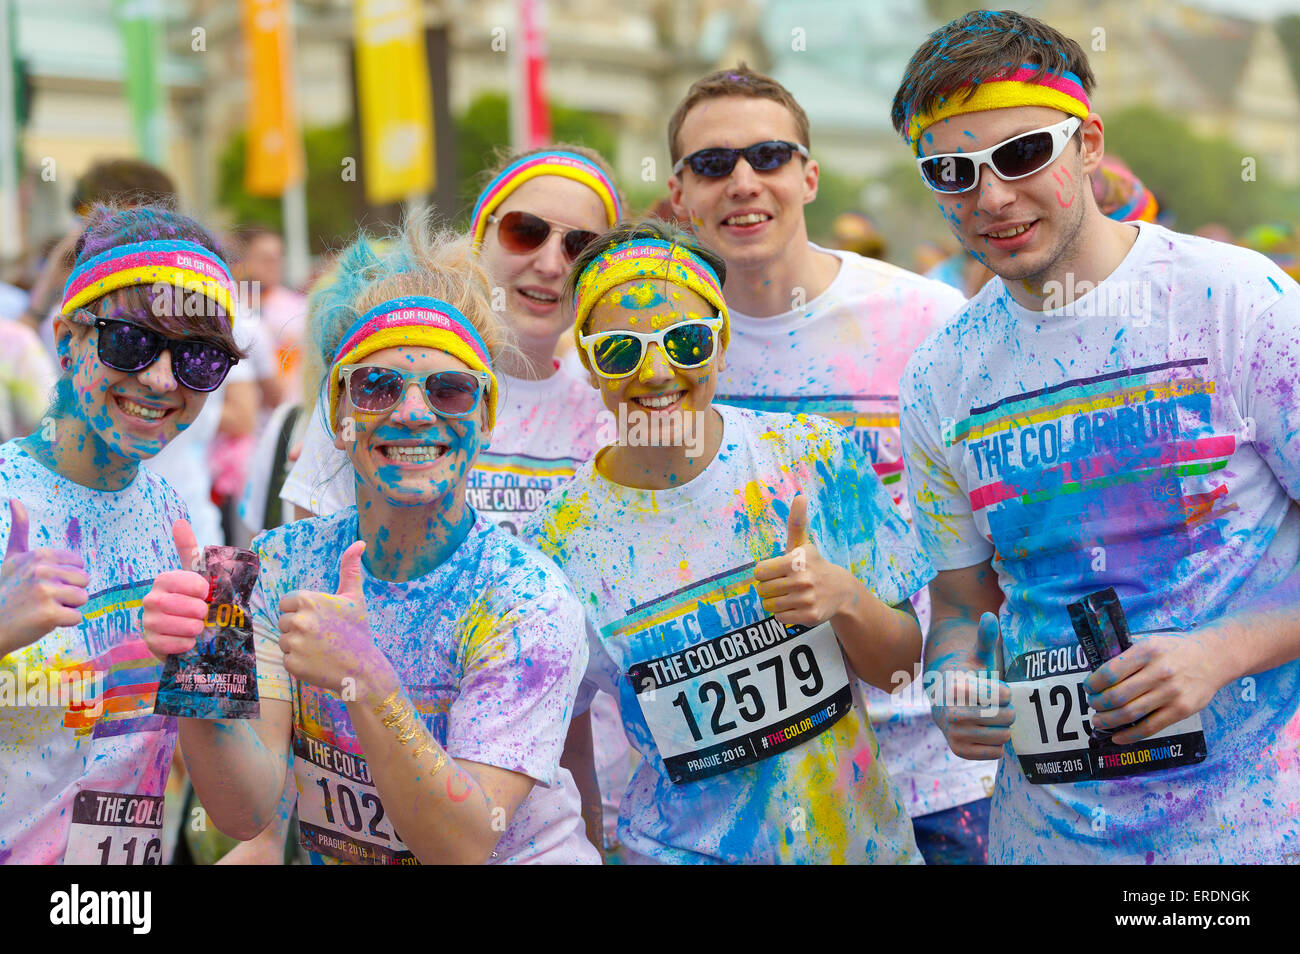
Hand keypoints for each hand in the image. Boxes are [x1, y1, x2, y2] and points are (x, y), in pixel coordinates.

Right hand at [0, 498, 89, 655]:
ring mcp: (46, 592)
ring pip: (82, 599)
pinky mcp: (49, 615)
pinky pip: (77, 618)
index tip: (43, 584)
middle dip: (68, 593)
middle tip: (42, 599)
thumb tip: (15, 500)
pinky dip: (63, 623)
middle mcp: (43, 570)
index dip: (65, 578)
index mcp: (40, 554)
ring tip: (42, 608)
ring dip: (67, 607)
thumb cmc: (4, 591)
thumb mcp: (12, 558)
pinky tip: (42, 621)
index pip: (79, 564)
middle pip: (84, 581)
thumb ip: (19, 530)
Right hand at [141, 520, 209, 659]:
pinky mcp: (150, 643)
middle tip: (203, 613)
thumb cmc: (192, 600)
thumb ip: (189, 550)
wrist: (185, 632)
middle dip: (201, 611)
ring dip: (196, 628)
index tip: (206, 593)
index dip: (199, 589)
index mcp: (163, 581)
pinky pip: (173, 644)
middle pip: (184, 606)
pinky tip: (188, 640)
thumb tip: (179, 521)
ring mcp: (148, 622)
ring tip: (197, 626)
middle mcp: (150, 600)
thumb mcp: (194, 575)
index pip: (183, 581)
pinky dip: (187, 643)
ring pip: (181, 626)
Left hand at [278, 542, 390, 694]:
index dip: (303, 610)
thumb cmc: (358, 630)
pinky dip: (299, 661)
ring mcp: (294, 643)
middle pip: (284, 621)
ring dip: (298, 645)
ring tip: (320, 649)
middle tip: (323, 636)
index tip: (320, 619)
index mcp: (309, 600)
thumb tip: (359, 542)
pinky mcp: (292, 664)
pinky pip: (286, 658)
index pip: (287, 602)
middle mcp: (299, 620)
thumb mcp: (355, 597)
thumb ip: (350, 568)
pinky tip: (317, 661)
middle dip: (300, 628)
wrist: (363, 670)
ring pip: (284, 640)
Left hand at [753, 494, 853, 627]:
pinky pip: (779, 618)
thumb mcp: (803, 544)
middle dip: (769, 588)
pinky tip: (796, 605)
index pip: (758, 572)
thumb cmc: (813, 564)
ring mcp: (806, 599)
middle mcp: (802, 580)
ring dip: (775, 602)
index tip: (776, 571)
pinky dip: (784, 614)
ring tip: (789, 595)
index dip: (764, 572)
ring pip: (769, 606)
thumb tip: (800, 495)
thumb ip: (796, 521)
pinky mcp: (809, 616)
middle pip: (762, 590)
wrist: (841, 590)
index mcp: (796, 560)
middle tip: (783, 584)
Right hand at [929, 612, 1013, 759]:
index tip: (992, 687)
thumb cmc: (969, 676)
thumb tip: (989, 615)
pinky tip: (984, 732)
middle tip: (992, 705)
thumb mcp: (978, 656)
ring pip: (1003, 737)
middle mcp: (952, 713)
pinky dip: (995, 744)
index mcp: (959, 689)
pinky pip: (995, 753)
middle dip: (1006, 710)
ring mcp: (954, 734)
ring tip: (988, 717)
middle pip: (1007, 717)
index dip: (1005, 691)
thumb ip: (985, 637)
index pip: (1004, 696)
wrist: (946, 698)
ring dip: (1002, 728)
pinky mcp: (958, 750)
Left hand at [1083, 631, 1223, 744]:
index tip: (1089, 687)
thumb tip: (1098, 675)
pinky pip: (1150, 727)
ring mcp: (1172, 693)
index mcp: (1147, 651)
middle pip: (1117, 696)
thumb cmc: (1175, 650)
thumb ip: (1127, 656)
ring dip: (1108, 721)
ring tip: (1098, 721)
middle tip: (1093, 705)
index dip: (1094, 684)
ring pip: (1131, 714)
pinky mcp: (1181, 710)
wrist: (1213, 657)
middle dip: (1098, 704)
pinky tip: (1117, 737)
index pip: (1111, 672)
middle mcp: (1159, 672)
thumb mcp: (1150, 642)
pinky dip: (1129, 735)